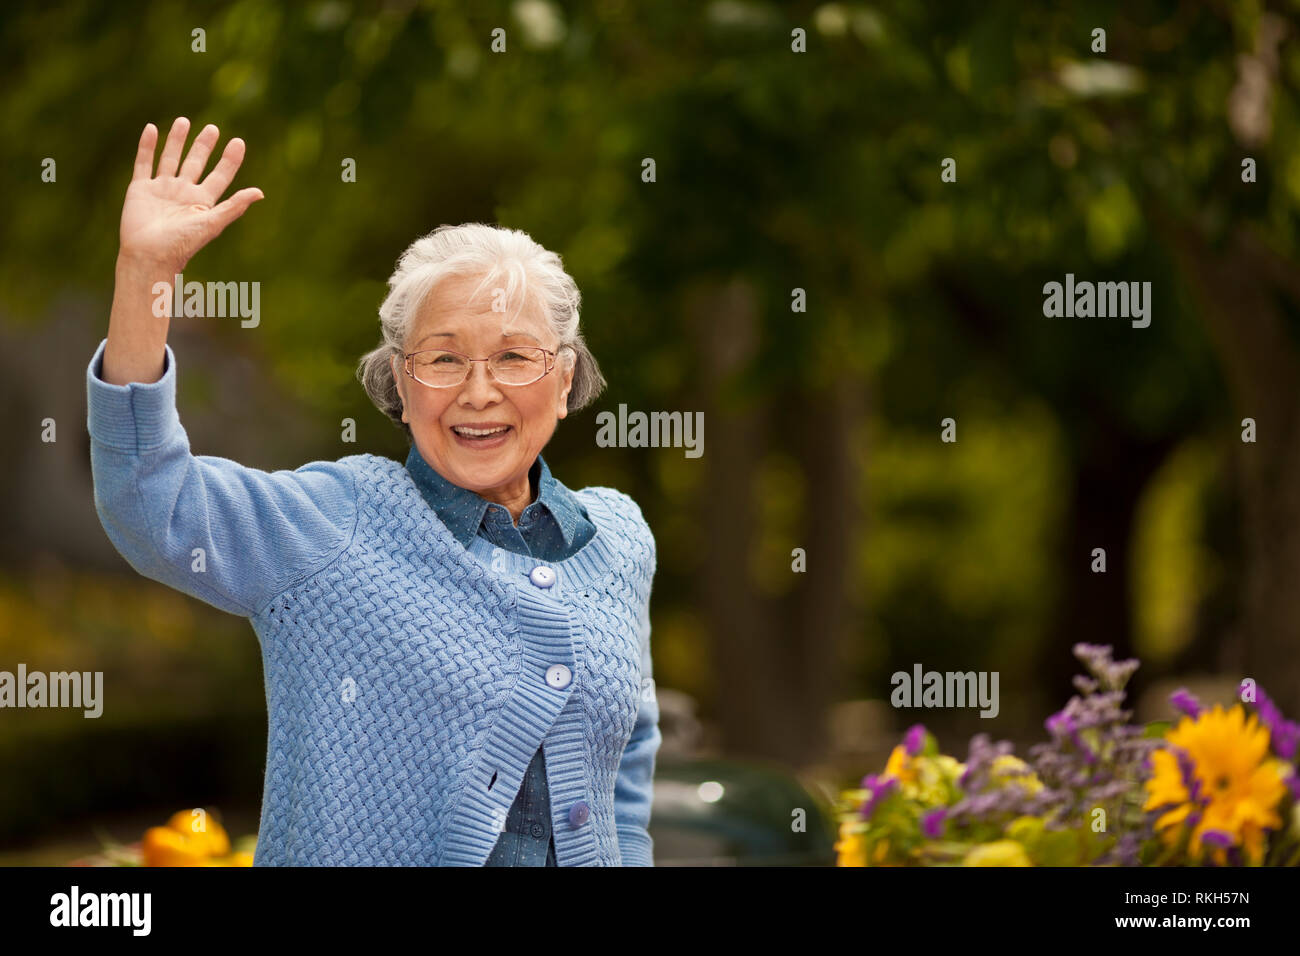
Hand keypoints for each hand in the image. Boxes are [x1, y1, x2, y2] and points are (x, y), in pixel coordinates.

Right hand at [119, 117, 263, 270]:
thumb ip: (235, 206)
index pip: (220, 176)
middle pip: (196, 163)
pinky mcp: (140, 189)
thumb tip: (260, 193)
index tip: (238, 142)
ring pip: (171, 158)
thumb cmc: (182, 243)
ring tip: (185, 120)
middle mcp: (183, 193)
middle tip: (213, 128)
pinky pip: (144, 163)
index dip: (230, 160)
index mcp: (202, 202)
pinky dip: (147, 146)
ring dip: (177, 140)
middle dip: (204, 146)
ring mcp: (162, 190)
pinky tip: (152, 128)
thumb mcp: (212, 223)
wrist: (149, 254)